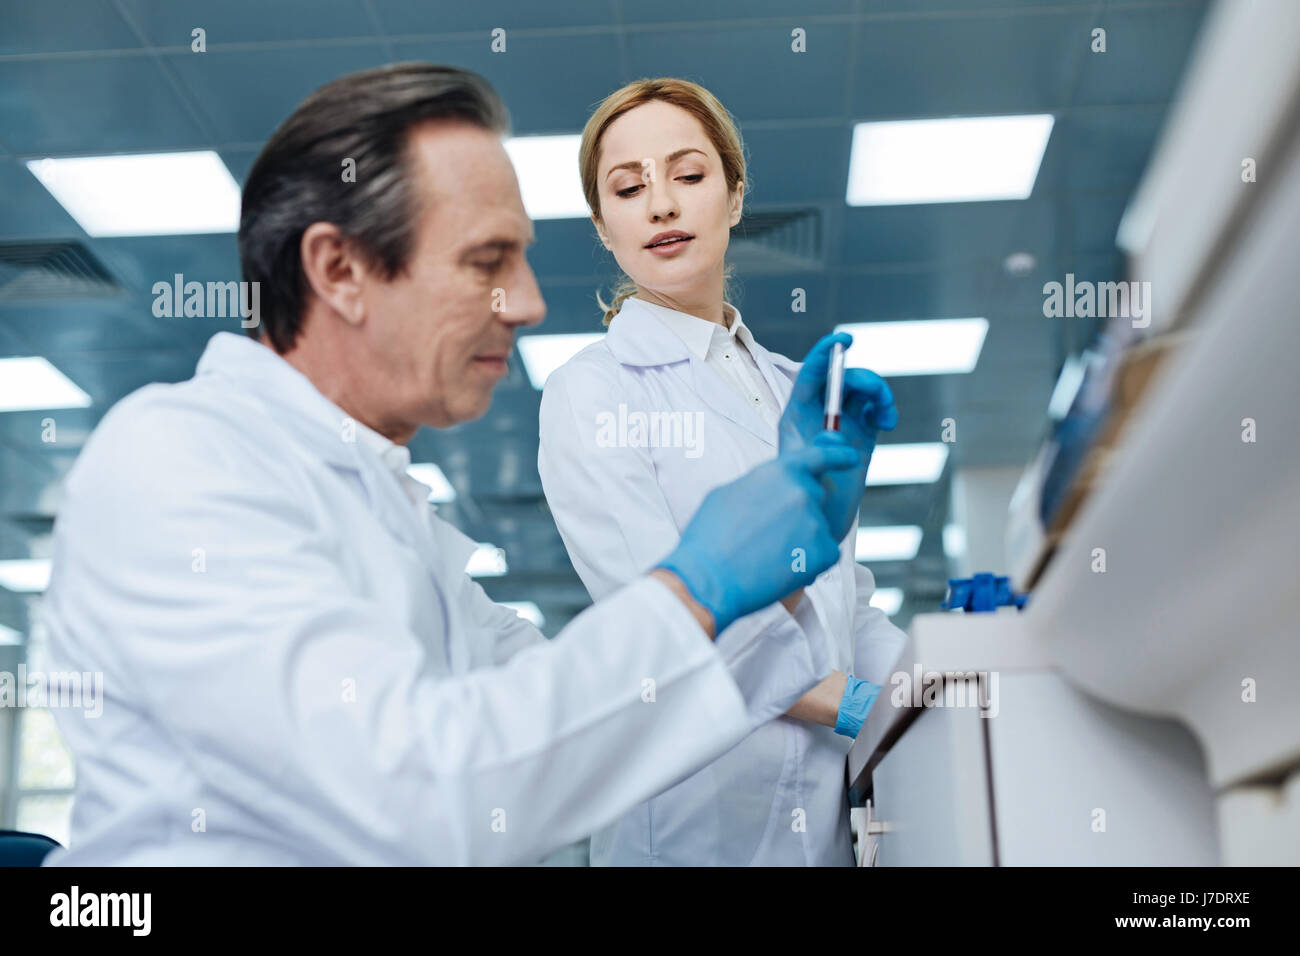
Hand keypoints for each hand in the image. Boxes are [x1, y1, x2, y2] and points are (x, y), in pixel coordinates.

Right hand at [656, 442, 860, 633]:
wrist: (710, 578)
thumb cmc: (710, 536)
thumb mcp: (730, 492)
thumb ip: (761, 483)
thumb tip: (773, 488)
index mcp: (782, 471)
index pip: (820, 456)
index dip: (838, 455)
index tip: (850, 457)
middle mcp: (804, 492)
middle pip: (815, 497)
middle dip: (799, 513)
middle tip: (769, 534)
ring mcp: (816, 523)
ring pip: (817, 528)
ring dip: (800, 540)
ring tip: (766, 555)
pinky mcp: (825, 553)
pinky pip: (824, 554)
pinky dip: (808, 562)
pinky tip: (780, 568)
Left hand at [779, 332, 898, 539]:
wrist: (819, 525)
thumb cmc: (803, 499)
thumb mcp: (802, 471)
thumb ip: (818, 449)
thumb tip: (835, 432)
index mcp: (797, 415)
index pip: (811, 374)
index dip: (826, 352)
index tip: (846, 339)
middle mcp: (819, 415)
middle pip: (843, 379)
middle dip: (863, 379)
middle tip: (876, 397)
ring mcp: (842, 425)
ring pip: (863, 392)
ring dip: (879, 394)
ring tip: (886, 416)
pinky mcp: (862, 437)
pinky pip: (876, 410)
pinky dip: (885, 409)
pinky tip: (888, 423)